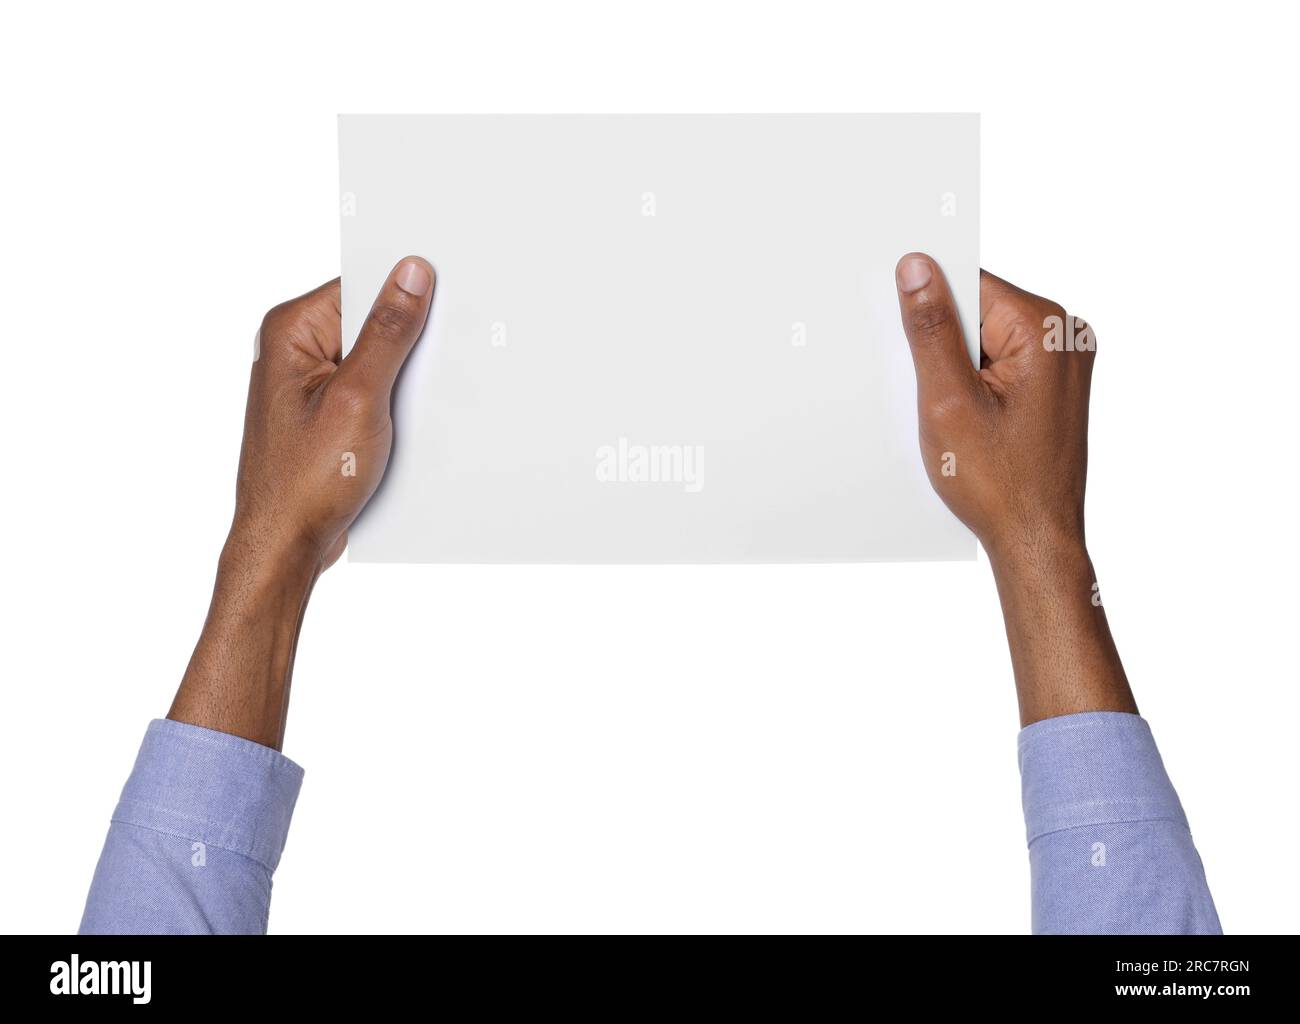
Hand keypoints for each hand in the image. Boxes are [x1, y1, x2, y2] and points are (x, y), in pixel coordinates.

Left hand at [169, 257, 433, 747]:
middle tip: (430, 370)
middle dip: (407, 344)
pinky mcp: (326, 414)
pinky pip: (371, 391)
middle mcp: (295, 351)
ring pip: (376, 361)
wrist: (287, 545)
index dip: (405, 294)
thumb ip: (387, 333)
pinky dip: (394, 405)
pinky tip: (401, 431)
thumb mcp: (358, 398)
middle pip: (370, 322)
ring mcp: (310, 384)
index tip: (445, 302)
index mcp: (291, 332)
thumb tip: (411, 275)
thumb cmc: (304, 482)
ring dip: (402, 382)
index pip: (361, 286)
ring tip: (405, 412)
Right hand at [894, 253, 1091, 563]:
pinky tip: (970, 421)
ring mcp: (1064, 361)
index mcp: (1046, 330)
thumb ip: (932, 329)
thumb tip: (916, 267)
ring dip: (958, 370)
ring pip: (987, 339)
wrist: (1036, 540)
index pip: (970, 283)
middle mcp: (1065, 336)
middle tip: (938, 396)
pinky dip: (975, 384)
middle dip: (944, 346)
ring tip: (959, 417)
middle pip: (979, 310)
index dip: (931, 311)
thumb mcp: (949, 401)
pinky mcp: (1055, 384)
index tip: (912, 347)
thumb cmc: (1000, 483)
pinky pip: (1001, 362)